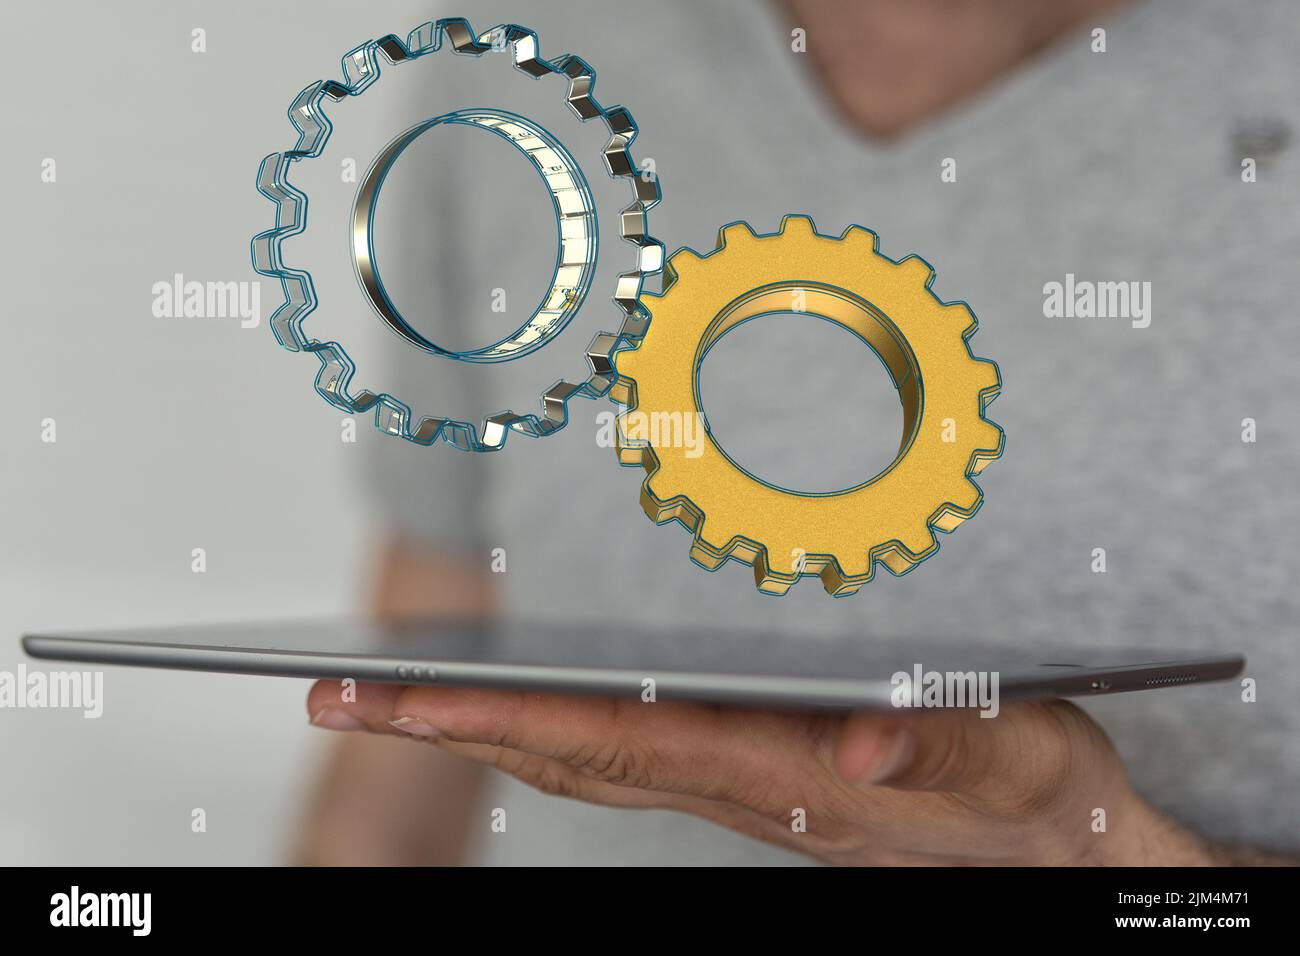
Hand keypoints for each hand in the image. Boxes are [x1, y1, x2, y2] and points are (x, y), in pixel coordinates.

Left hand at [306, 683, 1210, 865]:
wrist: (1061, 853)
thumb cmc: (1038, 802)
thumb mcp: (1020, 757)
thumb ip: (941, 744)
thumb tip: (856, 738)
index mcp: (786, 773)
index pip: (616, 740)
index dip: (506, 718)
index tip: (407, 697)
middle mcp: (742, 785)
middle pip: (565, 754)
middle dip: (444, 728)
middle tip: (340, 696)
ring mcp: (739, 788)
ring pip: (583, 761)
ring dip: (482, 729)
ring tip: (398, 700)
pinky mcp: (754, 779)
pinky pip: (626, 758)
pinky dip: (553, 733)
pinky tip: (527, 715)